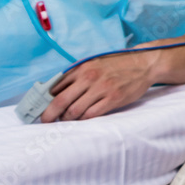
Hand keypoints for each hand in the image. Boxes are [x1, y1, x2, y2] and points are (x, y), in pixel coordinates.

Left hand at [41, 52, 156, 121]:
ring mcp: (102, 89)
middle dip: (48, 115)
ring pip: (74, 111)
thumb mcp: (94, 63)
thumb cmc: (117, 64)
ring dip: (67, 118)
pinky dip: (83, 119)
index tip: (40, 108)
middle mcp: (90, 77)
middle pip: (60, 101)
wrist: (144, 64)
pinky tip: (82, 118)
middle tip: (45, 121)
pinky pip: (91, 115)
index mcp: (83, 67)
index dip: (44, 100)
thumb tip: (54, 90)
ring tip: (67, 119)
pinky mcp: (113, 99)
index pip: (55, 86)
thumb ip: (76, 74)